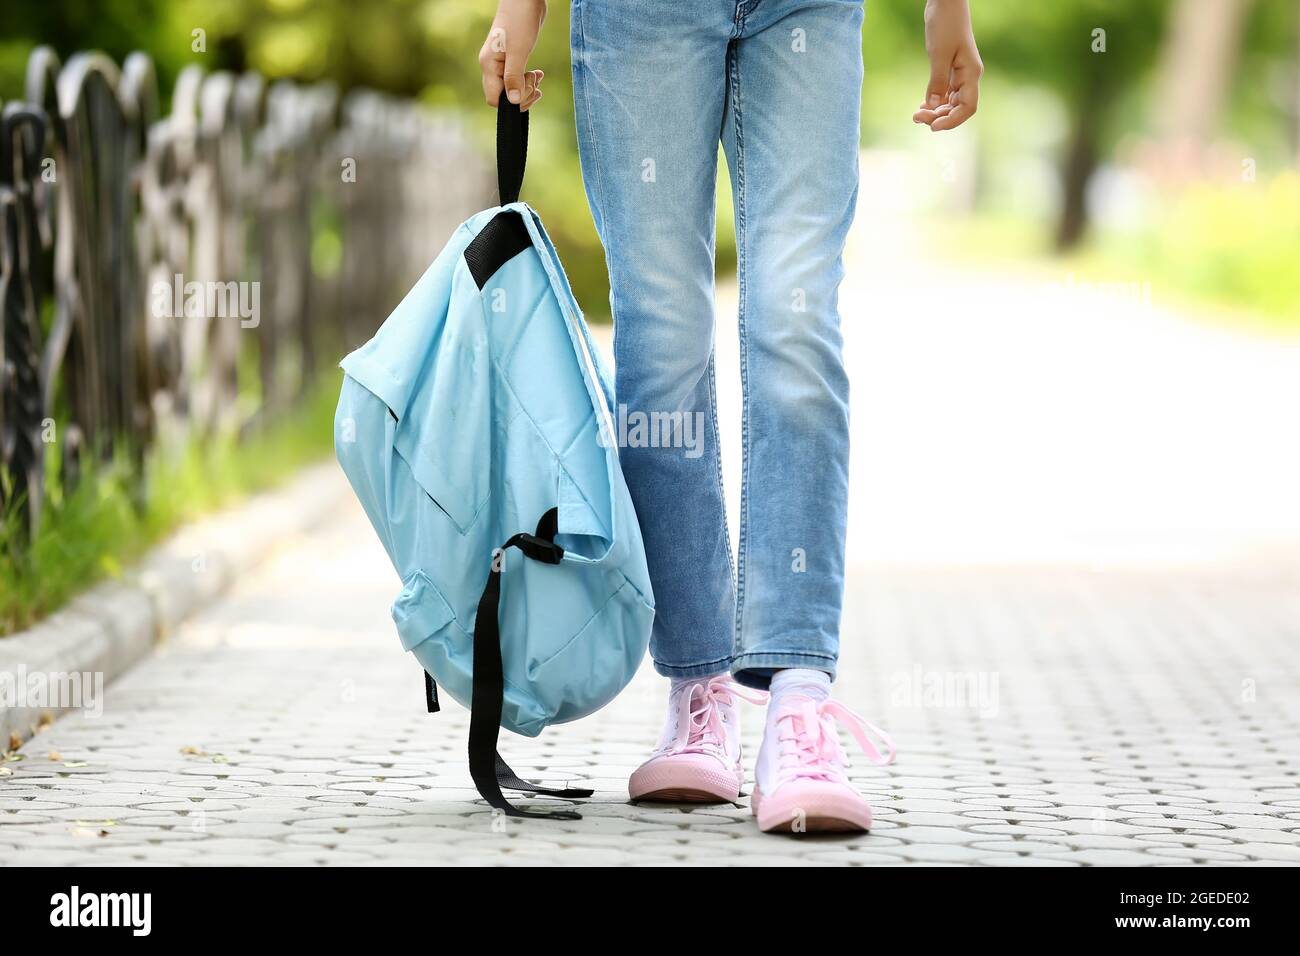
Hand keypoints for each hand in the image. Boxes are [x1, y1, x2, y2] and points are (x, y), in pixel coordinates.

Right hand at [479, 0, 546, 110]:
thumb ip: (514, 77)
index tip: (527, 89)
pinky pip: (518, 79)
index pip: (494, 99)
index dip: (512, 101)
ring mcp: (502, 63)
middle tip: (535, 81)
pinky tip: (538, 74)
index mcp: (489, 65)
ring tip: (538, 77)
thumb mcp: (518, 51)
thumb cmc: (519, 19)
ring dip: (528, 88)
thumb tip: (514, 102)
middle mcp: (493, 66)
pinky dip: (529, 80)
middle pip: (504, 96)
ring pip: (513, 88)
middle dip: (523, 94)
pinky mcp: (512, 59)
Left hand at [913, 0, 982, 131]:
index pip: (968, 107)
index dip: (952, 121)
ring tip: (917, 114)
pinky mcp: (951, 69)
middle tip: (916, 117)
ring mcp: (960, 74)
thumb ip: (937, 81)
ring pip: (951, 102)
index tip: (932, 127)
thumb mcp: (939, 54)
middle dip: (939, 117)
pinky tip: (922, 105)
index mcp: (971, 73)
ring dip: (935, 111)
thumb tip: (934, 106)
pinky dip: (935, 101)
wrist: (945, 3)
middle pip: (958, 108)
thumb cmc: (945, 24)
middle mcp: (968, 76)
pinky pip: (945, 93)